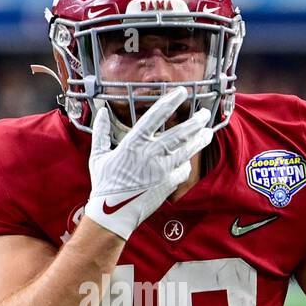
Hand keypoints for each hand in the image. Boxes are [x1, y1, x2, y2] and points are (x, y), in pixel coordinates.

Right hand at [84, 87, 212, 239]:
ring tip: (207, 133)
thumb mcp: (98, 156)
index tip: (181, 92)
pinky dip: (186, 164)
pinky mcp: (169, 184)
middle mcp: (151, 154)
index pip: (155, 116)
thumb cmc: (105, 185)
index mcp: (133, 144)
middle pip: (180, 133)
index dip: (170, 102)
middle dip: (196, 121)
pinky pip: (183, 170)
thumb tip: (101, 112)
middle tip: (205, 113)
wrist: (114, 213)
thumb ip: (101, 132)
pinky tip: (186, 160)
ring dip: (200, 140)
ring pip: (188, 150)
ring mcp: (163, 170)